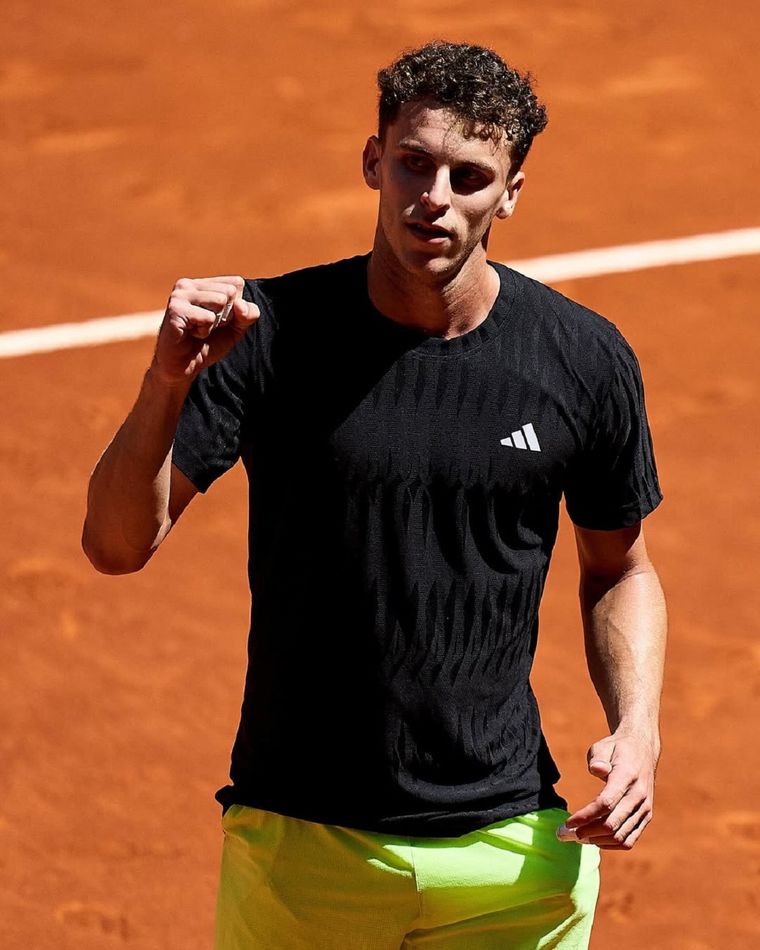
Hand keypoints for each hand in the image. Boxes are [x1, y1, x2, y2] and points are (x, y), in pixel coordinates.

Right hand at [151, 275, 259, 384]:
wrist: (183, 366)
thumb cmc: (208, 344)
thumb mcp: (236, 328)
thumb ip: (248, 314)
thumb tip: (240, 304)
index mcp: (202, 284)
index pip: (236, 283)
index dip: (236, 308)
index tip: (218, 320)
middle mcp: (189, 284)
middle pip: (229, 291)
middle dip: (225, 316)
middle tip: (205, 326)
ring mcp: (180, 294)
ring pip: (220, 300)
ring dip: (214, 323)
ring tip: (197, 329)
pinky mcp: (176, 309)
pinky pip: (208, 317)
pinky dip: (204, 331)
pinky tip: (190, 333)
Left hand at [556, 731, 658, 850]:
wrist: (642, 749)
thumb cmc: (616, 748)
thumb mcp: (604, 746)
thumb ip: (598, 758)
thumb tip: (596, 769)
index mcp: (627, 776)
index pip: (606, 803)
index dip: (585, 816)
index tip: (567, 823)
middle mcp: (639, 796)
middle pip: (611, 825)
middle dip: (586, 833)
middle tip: (563, 834)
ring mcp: (644, 808)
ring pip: (620, 837)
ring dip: (596, 841)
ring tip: (576, 837)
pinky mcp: (646, 816)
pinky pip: (629, 840)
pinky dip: (610, 844)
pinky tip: (593, 840)